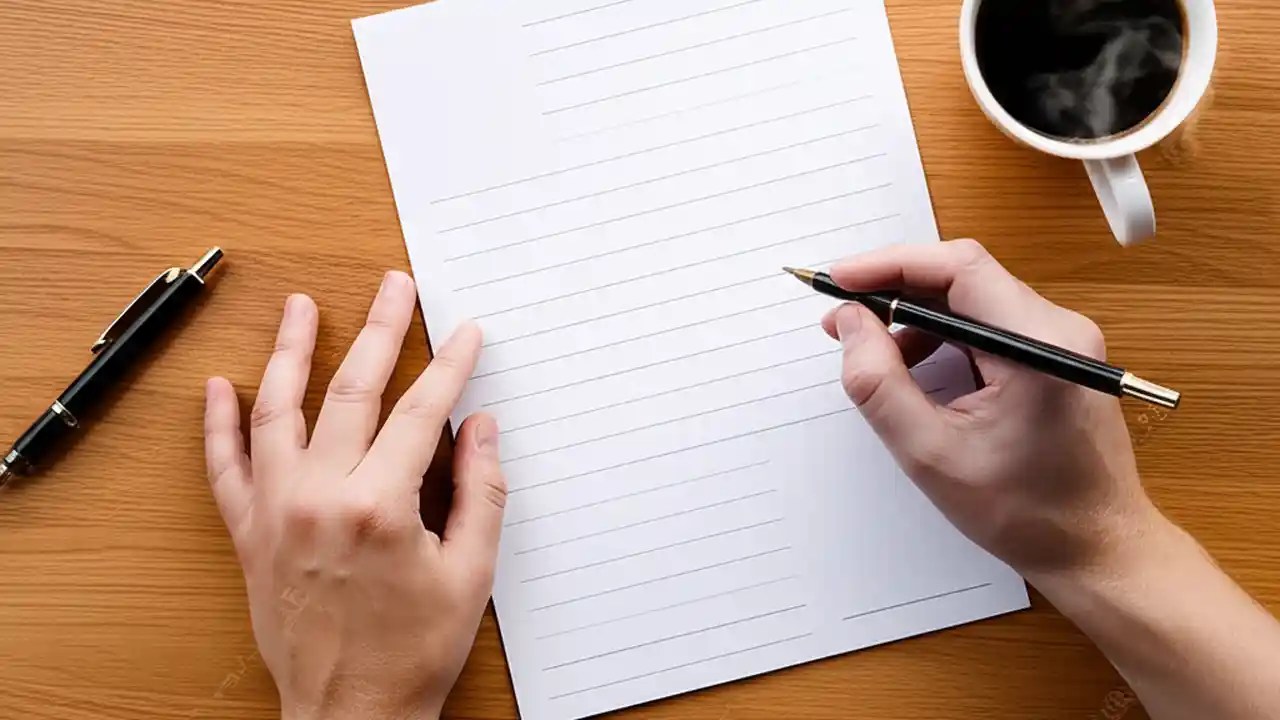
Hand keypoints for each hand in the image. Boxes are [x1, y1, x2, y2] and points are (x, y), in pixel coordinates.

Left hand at [202, 271, 505, 719]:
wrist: (350, 715)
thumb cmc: (413, 653)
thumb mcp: (470, 574)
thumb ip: (482, 492)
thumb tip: (482, 427)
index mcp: (379, 507)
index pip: (422, 413)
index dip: (451, 367)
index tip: (468, 334)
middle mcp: (318, 498)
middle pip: (352, 392)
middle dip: (380, 331)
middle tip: (395, 287)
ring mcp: (276, 514)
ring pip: (278, 413)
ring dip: (291, 353)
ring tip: (302, 307)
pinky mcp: (250, 537)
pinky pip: (225, 470)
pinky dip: (218, 426)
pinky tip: (220, 387)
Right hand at [822, 239, 1159, 581]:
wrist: (1097, 549)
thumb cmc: (1030, 514)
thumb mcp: (931, 454)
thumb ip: (879, 383)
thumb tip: (851, 324)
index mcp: (1039, 346)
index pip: (958, 268)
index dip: (890, 265)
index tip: (840, 281)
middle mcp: (1060, 329)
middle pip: (963, 277)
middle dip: (895, 291)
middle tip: (843, 319)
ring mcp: (1063, 341)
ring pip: (972, 301)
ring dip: (916, 318)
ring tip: (873, 355)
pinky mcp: (1056, 356)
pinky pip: (988, 326)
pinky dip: (944, 337)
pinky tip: (914, 371)